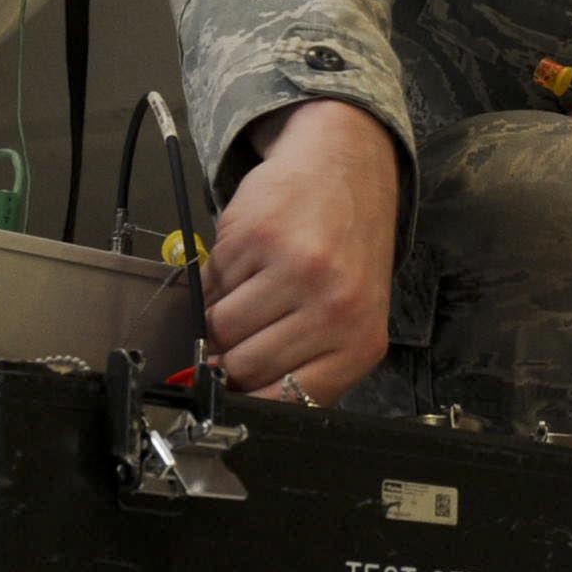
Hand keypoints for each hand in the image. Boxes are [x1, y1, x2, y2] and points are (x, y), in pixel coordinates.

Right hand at [201, 100, 400, 402]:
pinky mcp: (260, 237)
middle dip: (229, 354)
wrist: (345, 169)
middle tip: (244, 328)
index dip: (246, 397)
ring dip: (220, 315)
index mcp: (360, 344)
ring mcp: (297, 271)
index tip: (230, 389)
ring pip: (220, 328)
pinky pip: (211, 285)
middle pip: (243, 367)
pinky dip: (218, 279)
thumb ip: (306, 364)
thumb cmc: (346, 250)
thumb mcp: (349, 317)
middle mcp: (334, 309)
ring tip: (251, 289)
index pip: (284, 402)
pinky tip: (250, 259)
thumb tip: (236, 399)